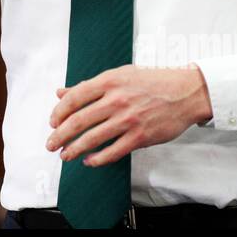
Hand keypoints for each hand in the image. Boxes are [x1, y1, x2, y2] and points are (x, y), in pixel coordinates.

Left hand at [45, 64, 212, 166]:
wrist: (186, 92)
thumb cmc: (152, 81)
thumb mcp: (120, 75)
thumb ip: (89, 86)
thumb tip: (61, 93)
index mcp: (109, 81)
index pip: (74, 98)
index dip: (59, 112)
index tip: (53, 122)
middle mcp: (116, 100)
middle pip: (79, 121)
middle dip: (60, 135)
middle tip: (50, 144)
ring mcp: (128, 119)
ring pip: (92, 138)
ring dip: (74, 149)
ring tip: (65, 155)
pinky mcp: (140, 136)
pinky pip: (113, 151)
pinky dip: (97, 159)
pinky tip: (89, 161)